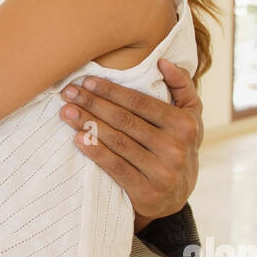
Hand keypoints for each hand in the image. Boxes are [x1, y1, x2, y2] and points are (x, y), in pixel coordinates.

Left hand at [58, 58, 202, 231]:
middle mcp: (175, 148)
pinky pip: (115, 167)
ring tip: (66, 112)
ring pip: (117, 142)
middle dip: (93, 104)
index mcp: (185, 125)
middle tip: (68, 93)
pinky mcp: (146, 193)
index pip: (140, 103)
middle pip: (125, 120)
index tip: (88, 81)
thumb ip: (181, 86)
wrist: (177, 195)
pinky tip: (78, 139)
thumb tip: (162, 62)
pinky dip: (95, 151)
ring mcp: (161, 172)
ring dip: (88, 124)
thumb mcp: (190, 116)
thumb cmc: (178, 145)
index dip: (112, 91)